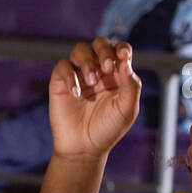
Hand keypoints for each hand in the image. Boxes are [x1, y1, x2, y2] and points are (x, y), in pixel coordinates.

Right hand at [48, 37, 140, 159]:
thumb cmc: (107, 129)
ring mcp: (78, 75)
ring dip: (88, 61)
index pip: (120, 51)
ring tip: (91, 82)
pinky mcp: (60, 82)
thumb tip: (125, 61)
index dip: (122, 49)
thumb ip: (131, 85)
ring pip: (80, 50)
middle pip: (100, 44)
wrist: (83, 148)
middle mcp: (97, 71)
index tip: (123, 57)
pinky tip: (76, 93)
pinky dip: (70, 76)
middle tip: (107, 68)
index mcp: (116, 75)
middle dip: (104, 51)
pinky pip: (62, 66)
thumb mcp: (127, 109)